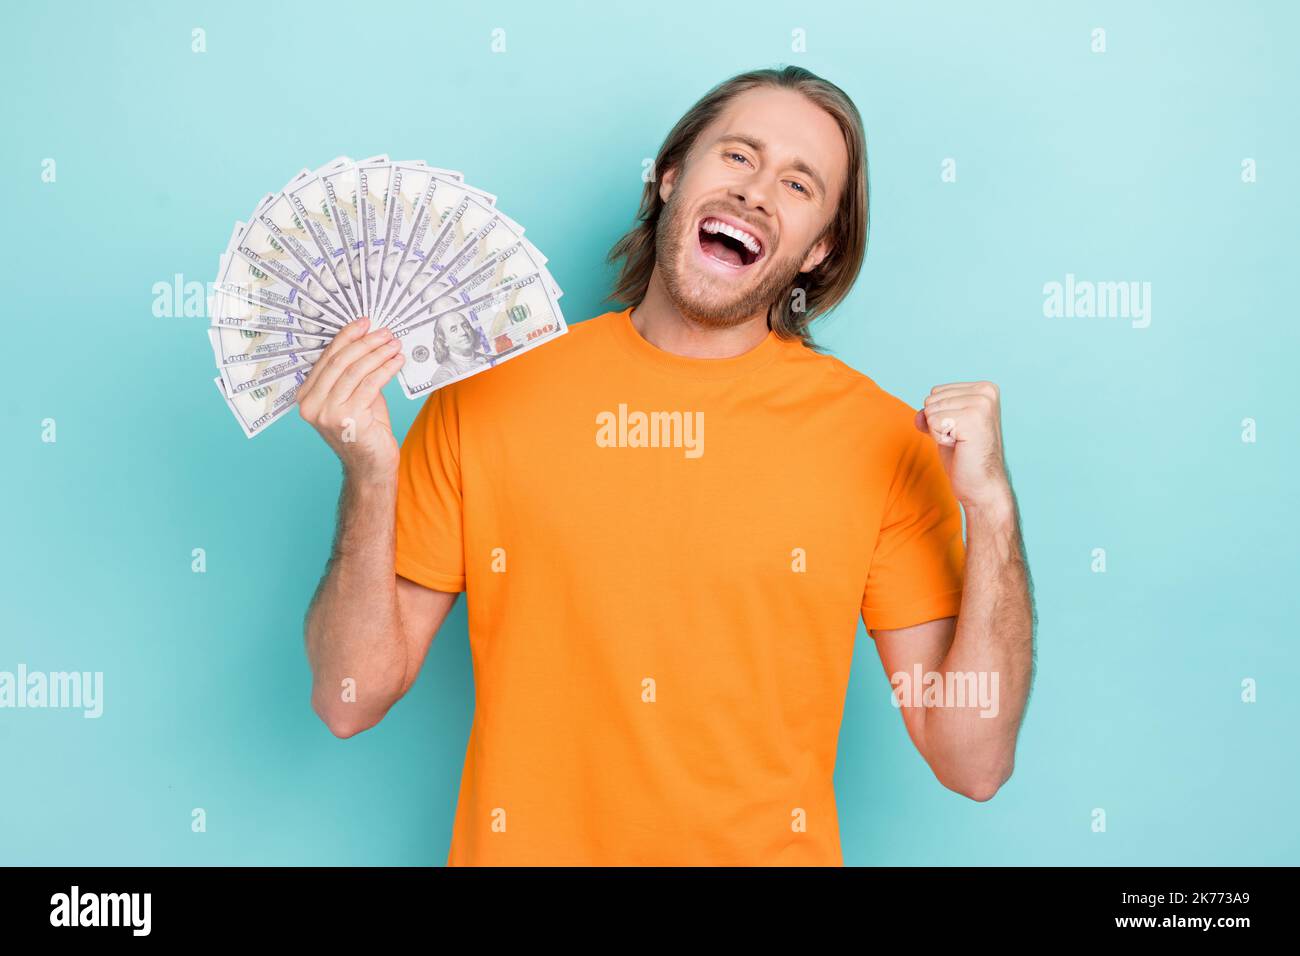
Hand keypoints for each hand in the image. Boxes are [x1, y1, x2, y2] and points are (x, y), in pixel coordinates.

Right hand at [296, 317, 405, 481]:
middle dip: (364, 342)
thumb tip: (370, 342)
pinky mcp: (348, 419)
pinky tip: (397, 361)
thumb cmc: (365, 431)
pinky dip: (385, 369)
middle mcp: (311, 405)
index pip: (326, 359)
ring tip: (394, 344)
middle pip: (339, 362)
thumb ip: (354, 375)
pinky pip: (370, 385)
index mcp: (306, 397)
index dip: (346, 337)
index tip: (364, 323)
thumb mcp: (355, 397)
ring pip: (355, 371)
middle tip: (384, 332)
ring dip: (377, 353)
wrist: (371, 467)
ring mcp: (327, 413)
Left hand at [914, 381, 1011, 511]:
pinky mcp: (972, 419)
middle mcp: (986, 392)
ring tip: (961, 443)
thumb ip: (931, 414)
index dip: (940, 416)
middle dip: (938, 424)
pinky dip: (940, 439)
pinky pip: (933, 422)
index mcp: (984, 389)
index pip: (936, 391)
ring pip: (931, 410)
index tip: (961, 431)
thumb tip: (918, 415)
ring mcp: (981, 404)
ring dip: (940, 432)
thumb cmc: (966, 457)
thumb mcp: (946, 427)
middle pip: (931, 399)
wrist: (983, 485)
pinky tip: (960, 447)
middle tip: (960, 440)